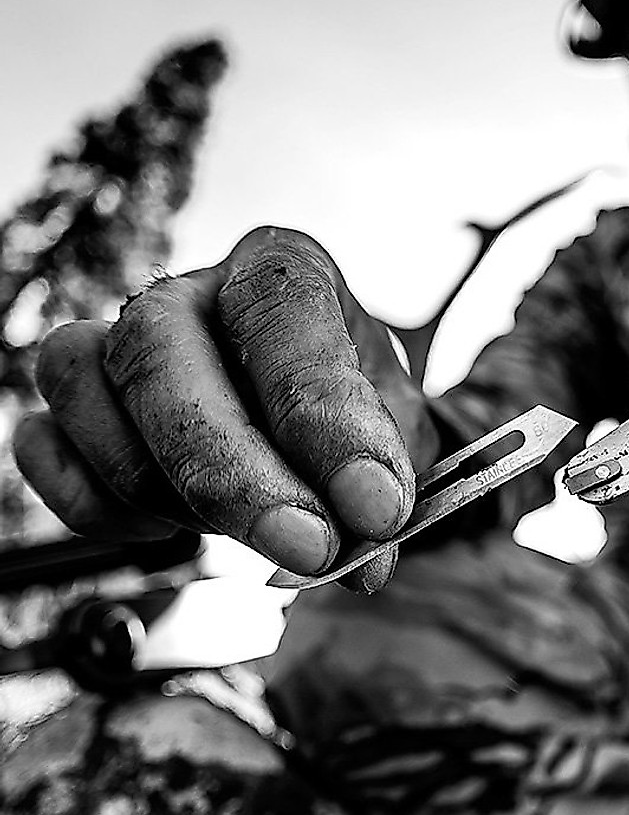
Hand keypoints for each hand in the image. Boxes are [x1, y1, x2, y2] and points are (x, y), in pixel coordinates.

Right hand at [15, 227, 437, 591]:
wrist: (314, 434)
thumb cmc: (356, 419)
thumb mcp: (398, 435)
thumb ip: (386, 479)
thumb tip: (366, 545)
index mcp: (281, 267)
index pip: (282, 310)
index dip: (325, 414)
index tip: (374, 505)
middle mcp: (189, 292)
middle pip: (160, 350)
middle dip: (233, 471)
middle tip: (307, 548)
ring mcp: (114, 341)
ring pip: (86, 392)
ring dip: (167, 489)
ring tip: (252, 531)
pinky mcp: (71, 406)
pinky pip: (44, 450)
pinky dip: (99, 506)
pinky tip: (171, 528)